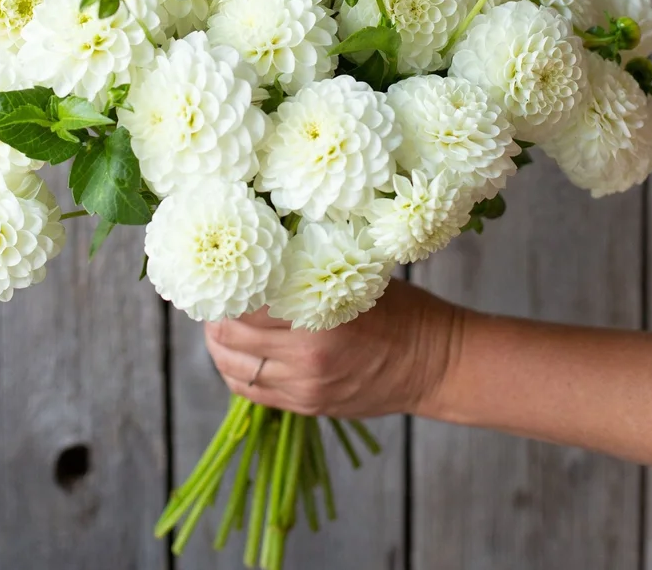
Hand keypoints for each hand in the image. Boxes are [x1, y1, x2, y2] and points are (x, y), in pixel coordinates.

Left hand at [204, 279, 464, 418]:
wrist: (435, 362)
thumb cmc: (398, 308)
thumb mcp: (354, 273)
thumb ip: (308, 267)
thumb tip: (262, 244)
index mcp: (318, 314)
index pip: (246, 300)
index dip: (226, 284)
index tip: (220, 269)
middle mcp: (306, 355)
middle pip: (230, 334)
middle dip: (216, 313)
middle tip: (216, 294)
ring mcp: (305, 386)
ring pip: (233, 366)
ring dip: (219, 343)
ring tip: (220, 322)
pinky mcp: (307, 406)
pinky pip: (250, 391)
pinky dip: (233, 370)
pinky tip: (233, 352)